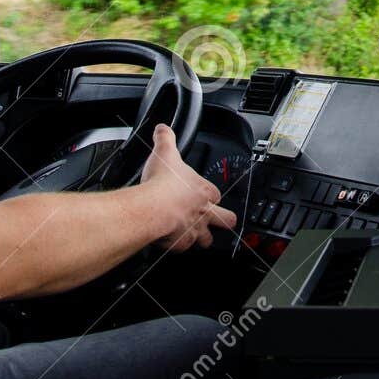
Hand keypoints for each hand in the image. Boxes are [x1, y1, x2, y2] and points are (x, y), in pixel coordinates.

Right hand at [139, 124, 236, 250]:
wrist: (152, 208)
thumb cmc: (162, 184)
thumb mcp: (165, 153)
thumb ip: (165, 139)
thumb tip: (163, 129)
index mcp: (204, 191)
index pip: (216, 194)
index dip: (211, 195)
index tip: (203, 195)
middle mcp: (204, 213)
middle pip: (226, 220)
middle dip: (222, 221)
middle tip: (214, 220)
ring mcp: (194, 230)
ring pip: (207, 240)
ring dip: (201, 238)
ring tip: (191, 235)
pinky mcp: (181, 245)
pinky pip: (183, 249)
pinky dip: (177, 246)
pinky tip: (168, 242)